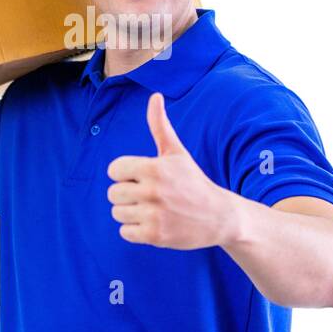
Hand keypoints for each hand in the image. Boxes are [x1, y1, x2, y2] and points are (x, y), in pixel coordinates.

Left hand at [106, 92, 237, 249]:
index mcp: (154, 167)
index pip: (114, 170)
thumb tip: (154, 95)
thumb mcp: (177, 152)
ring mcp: (154, 214)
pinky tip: (154, 223)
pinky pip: (125, 232)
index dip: (125, 174)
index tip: (142, 178)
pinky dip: (135, 231)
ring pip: (117, 213)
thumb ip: (160, 125)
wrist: (219, 216)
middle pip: (113, 193)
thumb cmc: (193, 181)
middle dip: (128, 194)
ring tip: (152, 210)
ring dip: (131, 213)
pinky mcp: (155, 236)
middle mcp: (153, 190)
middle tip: (150, 196)